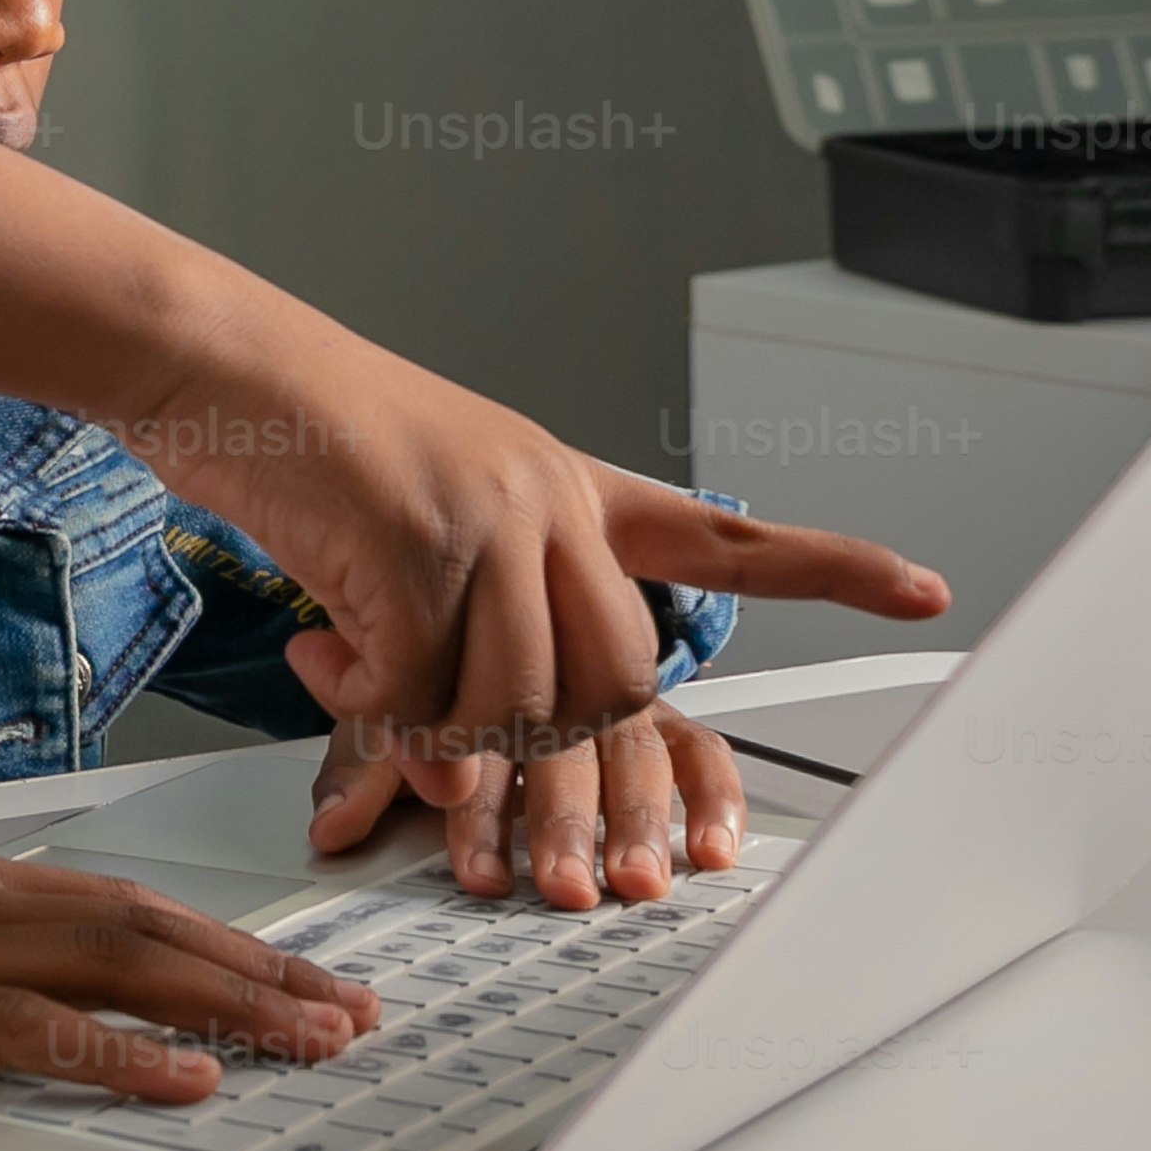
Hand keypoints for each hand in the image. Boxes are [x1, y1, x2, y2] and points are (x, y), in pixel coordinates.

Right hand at [0, 836, 376, 1100]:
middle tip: (353, 1013)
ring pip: (116, 968)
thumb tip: (12, 993)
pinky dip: (119, 1051)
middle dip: (262, 974)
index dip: (226, 944)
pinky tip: (183, 1077)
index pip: (125, 906)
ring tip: (312, 1042)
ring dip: (227, 1008)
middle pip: (149, 930)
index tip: (303, 978)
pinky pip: (30, 1030)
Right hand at [176, 326, 942, 773]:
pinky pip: (423, 694)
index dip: (830, 567)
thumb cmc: (311, 442)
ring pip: (522, 698)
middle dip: (563, 759)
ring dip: (458, 748)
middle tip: (506, 787)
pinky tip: (341, 680)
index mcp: (569, 486)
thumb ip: (467, 633)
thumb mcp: (423, 513)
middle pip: (616, 676)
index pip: (723, 533)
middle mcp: (548, 498)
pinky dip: (384, 719)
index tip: (926, 587)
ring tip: (397, 727)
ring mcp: (487, 518)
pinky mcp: (411, 547)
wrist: (224, 363)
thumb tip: (463, 767)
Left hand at [313, 700, 753, 913]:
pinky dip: (714, 797)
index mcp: (482, 669)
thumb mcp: (385, 715)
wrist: (470, 592)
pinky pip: (701, 751)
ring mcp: (613, 698)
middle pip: (566, 752)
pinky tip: (712, 848)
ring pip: (634, 753)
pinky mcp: (664, 722)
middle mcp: (556, 680)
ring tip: (633, 878)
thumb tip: (332, 828)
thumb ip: (362, 768)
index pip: (483, 742)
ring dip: (637, 821)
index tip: (476, 873)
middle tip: (564, 884)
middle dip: (564, 825)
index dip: (478, 812)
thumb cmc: (433, 675)